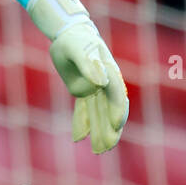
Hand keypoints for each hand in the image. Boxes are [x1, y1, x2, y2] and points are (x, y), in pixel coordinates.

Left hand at [27, 0, 128, 153]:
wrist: (68, 34)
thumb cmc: (72, 40)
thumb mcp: (76, 50)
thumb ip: (89, 65)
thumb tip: (102, 82)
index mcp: (108, 72)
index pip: (116, 95)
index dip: (117, 110)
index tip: (115, 126)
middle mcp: (105, 83)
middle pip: (110, 109)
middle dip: (110, 129)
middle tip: (107, 147)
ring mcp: (95, 88)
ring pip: (98, 113)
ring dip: (98, 131)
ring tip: (98, 151)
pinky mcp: (84, 91)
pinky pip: (85, 110)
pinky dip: (82, 123)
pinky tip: (78, 138)